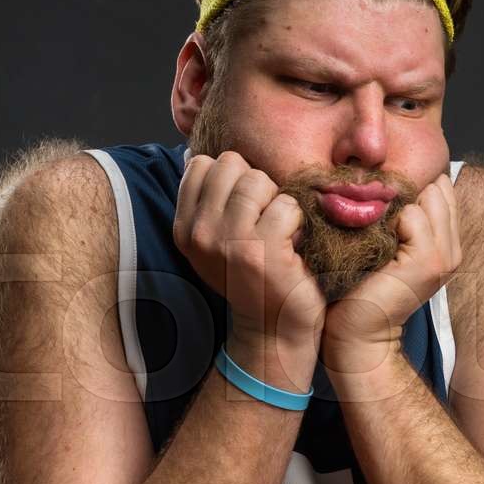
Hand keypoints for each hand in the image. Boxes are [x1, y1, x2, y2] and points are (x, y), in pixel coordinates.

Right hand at [173, 150, 325, 364]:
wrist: (275, 329)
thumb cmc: (253, 277)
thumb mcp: (216, 240)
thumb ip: (207, 200)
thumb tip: (195, 154)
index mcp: (185, 227)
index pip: (201, 164)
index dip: (232, 178)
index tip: (245, 209)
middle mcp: (200, 233)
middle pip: (231, 164)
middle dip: (257, 185)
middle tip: (265, 221)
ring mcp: (229, 241)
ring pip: (258, 180)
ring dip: (278, 202)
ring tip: (279, 233)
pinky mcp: (261, 250)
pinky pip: (286, 205)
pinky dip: (298, 222)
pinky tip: (293, 247)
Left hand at [323, 169, 460, 368]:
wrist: (358, 330)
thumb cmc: (362, 285)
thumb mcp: (388, 245)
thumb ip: (402, 217)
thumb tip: (393, 180)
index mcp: (446, 242)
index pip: (442, 188)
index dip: (412, 188)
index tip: (386, 207)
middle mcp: (452, 248)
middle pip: (438, 187)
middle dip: (407, 192)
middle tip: (379, 218)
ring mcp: (445, 256)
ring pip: (428, 197)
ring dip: (397, 205)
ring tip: (376, 231)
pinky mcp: (429, 262)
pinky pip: (413, 215)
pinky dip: (390, 221)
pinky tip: (375, 242)